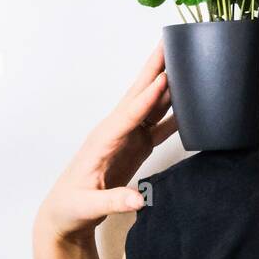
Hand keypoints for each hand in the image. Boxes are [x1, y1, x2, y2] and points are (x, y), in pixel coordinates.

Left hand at [36, 46, 177, 243]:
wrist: (66, 215)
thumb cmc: (71, 208)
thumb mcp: (89, 207)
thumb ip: (114, 201)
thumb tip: (139, 200)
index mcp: (103, 140)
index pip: (128, 114)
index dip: (148, 97)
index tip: (164, 78)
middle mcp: (117, 131)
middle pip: (140, 94)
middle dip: (156, 68)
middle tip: (172, 43)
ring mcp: (129, 137)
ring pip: (152, 103)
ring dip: (169, 82)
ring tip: (186, 61)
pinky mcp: (138, 146)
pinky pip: (161, 123)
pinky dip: (176, 111)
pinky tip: (192, 101)